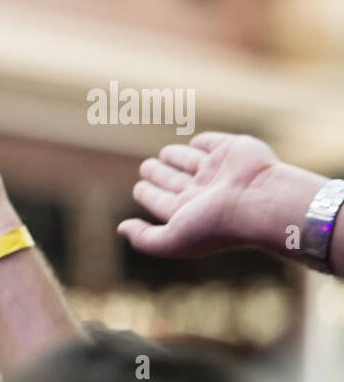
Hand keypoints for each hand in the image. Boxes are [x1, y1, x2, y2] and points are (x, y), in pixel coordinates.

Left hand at [118, 132, 287, 257]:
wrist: (260, 200)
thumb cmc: (215, 224)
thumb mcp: (172, 239)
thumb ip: (145, 239)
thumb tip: (121, 228)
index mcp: (190, 213)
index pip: (162, 201)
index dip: (148, 194)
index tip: (139, 188)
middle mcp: (205, 192)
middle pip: (175, 181)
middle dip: (159, 174)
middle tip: (146, 167)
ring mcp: (219, 171)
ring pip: (191, 161)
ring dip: (176, 157)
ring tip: (163, 155)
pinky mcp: (233, 150)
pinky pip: (212, 143)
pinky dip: (202, 142)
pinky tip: (194, 143)